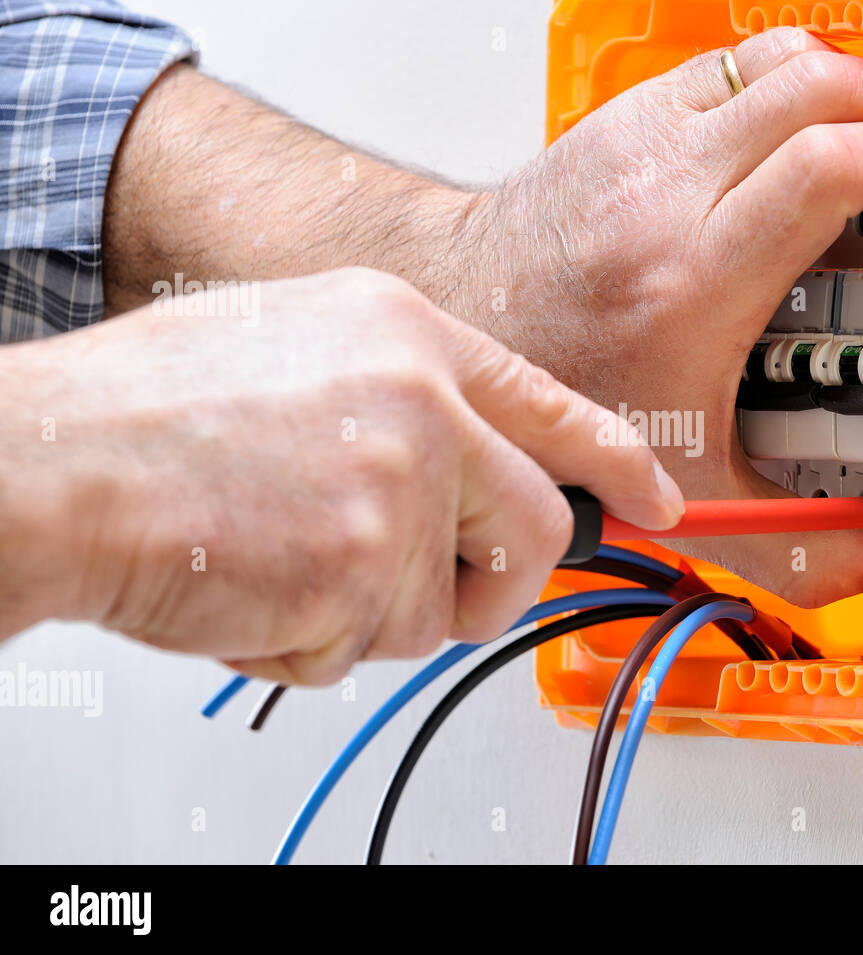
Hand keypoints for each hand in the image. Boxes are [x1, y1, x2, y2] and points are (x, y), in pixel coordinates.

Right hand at [0, 268, 681, 682]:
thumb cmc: (152, 410)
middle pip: (535, 530)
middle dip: (493, 582)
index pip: (556, 408)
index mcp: (410, 337)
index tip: (656, 504)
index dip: (617, 464)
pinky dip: (313, 643)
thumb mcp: (304, 348)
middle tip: (436, 589)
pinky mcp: (365, 573)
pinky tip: (254, 586)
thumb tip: (476, 468)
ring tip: (286, 560)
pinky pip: (369, 649)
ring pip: (442, 608)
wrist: (56, 464)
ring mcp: (400, 489)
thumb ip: (409, 399)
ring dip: (368, 613)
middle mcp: (423, 404)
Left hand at [445, 27, 862, 604]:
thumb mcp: (691, 482)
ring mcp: (644, 142)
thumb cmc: (561, 390)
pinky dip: (791, 76)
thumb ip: (801, 539)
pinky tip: (809, 118)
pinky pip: (734, 62)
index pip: (822, 169)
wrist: (469, 320)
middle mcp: (666, 193)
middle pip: (815, 92)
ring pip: (778, 59)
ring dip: (854, 80)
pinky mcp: (630, 117)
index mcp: (693, 281)